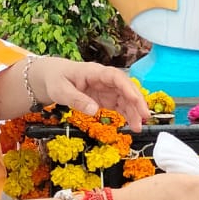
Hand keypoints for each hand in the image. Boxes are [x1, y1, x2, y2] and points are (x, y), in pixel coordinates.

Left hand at [26, 57, 148, 129]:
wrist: (53, 77)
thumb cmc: (56, 80)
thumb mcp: (61, 90)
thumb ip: (77, 100)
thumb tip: (94, 110)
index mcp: (95, 72)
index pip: (116, 76)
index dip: (127, 87)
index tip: (135, 99)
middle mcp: (105, 79)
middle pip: (126, 87)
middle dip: (137, 101)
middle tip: (144, 117)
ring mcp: (107, 89)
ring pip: (126, 98)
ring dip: (134, 111)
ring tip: (138, 127)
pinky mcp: (106, 98)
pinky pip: (120, 105)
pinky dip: (127, 114)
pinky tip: (133, 125)